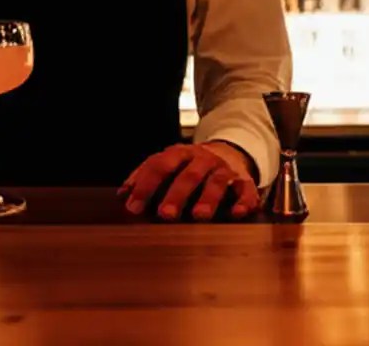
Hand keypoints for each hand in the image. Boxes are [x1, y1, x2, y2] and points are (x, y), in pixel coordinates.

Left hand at [118, 142, 260, 221]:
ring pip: (217, 181)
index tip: (133, 207)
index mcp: (179, 154)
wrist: (229, 151)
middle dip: (176, 195)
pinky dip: (243, 201)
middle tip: (165, 215)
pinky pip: (246, 190)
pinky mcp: (244, 180)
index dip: (145, 185)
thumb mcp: (169, 163)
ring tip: (199, 216)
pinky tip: (237, 213)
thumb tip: (122, 195)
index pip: (159, 165)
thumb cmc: (191, 164)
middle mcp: (202, 159)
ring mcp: (224, 169)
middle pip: (188, 175)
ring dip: (208, 198)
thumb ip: (146, 176)